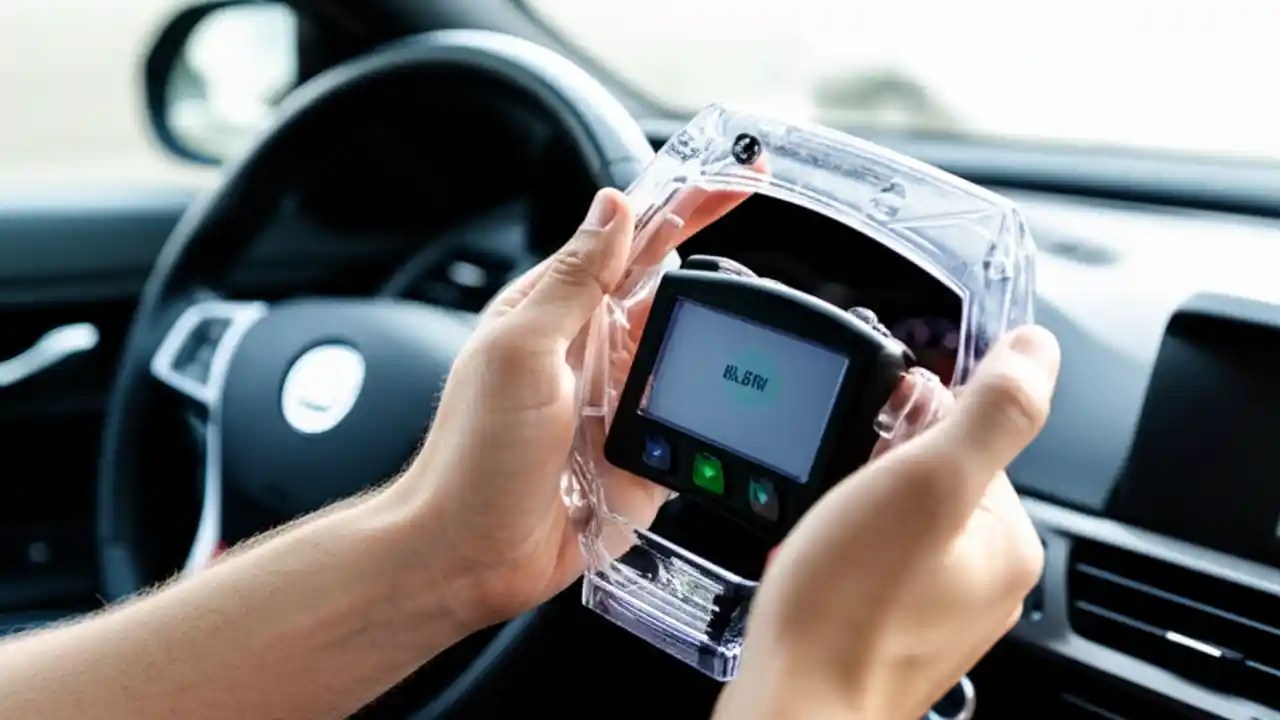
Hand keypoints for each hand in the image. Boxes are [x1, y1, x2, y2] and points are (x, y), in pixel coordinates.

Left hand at [382, 187, 745, 629]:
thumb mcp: (521, 351)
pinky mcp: (640, 457)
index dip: (687, 205)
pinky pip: (691, 427)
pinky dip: (709, 422)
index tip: (739, 174)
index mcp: (559, 311)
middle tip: (757, 286)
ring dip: (716, 358)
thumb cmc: (473, 455)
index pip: (633, 240)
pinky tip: (725, 422)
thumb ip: (573, 280)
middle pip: (673, 296)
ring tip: (742, 360)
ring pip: (692, 359)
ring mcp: (620, 404)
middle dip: (718, 285)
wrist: (469, 556)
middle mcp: (594, 350)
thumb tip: (615, 207)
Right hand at [714, 325, 1059, 719]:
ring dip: (855, 510)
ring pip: (897, 520)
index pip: (972, 439)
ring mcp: (938, 609)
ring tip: (826, 533)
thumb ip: (990, 412)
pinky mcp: (893, 628)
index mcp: (1008, 542)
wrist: (795, 706)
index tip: (874, 445)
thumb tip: (1037, 348)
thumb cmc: (848, 607)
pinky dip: (842, 551)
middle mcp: (985, 580)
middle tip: (842, 498)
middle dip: (878, 471)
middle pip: (933, 478)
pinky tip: (820, 563)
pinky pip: (873, 562)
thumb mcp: (926, 483)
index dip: (915, 428)